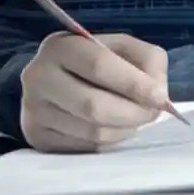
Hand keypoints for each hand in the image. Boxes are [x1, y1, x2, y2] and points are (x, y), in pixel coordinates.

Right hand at [20, 32, 170, 151]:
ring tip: (133, 119)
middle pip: (93, 105)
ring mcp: (33, 111)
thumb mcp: (121, 48)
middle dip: (133, 113)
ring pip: (92, 132)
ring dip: (124, 129)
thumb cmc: (94, 62)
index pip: (99, 65)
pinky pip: (85, 148)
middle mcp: (39, 77)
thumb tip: (157, 93)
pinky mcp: (37, 137)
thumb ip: (147, 60)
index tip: (160, 98)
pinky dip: (109, 142)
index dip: (134, 84)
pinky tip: (113, 128)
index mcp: (60, 46)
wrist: (53, 81)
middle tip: (152, 114)